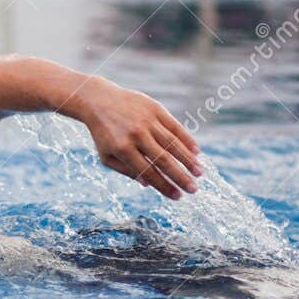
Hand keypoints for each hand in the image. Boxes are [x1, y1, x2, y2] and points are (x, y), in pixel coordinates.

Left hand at [71, 76, 201, 199]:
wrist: (98, 101)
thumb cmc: (104, 133)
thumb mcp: (107, 156)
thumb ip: (126, 170)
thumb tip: (148, 184)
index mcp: (123, 149)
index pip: (148, 172)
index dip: (164, 186)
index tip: (178, 197)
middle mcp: (136, 135)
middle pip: (163, 160)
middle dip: (180, 177)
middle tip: (194, 190)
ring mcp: (147, 120)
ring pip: (172, 143)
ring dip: (188, 159)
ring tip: (199, 173)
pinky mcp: (155, 108)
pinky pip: (174, 126)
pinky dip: (186, 139)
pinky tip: (196, 151)